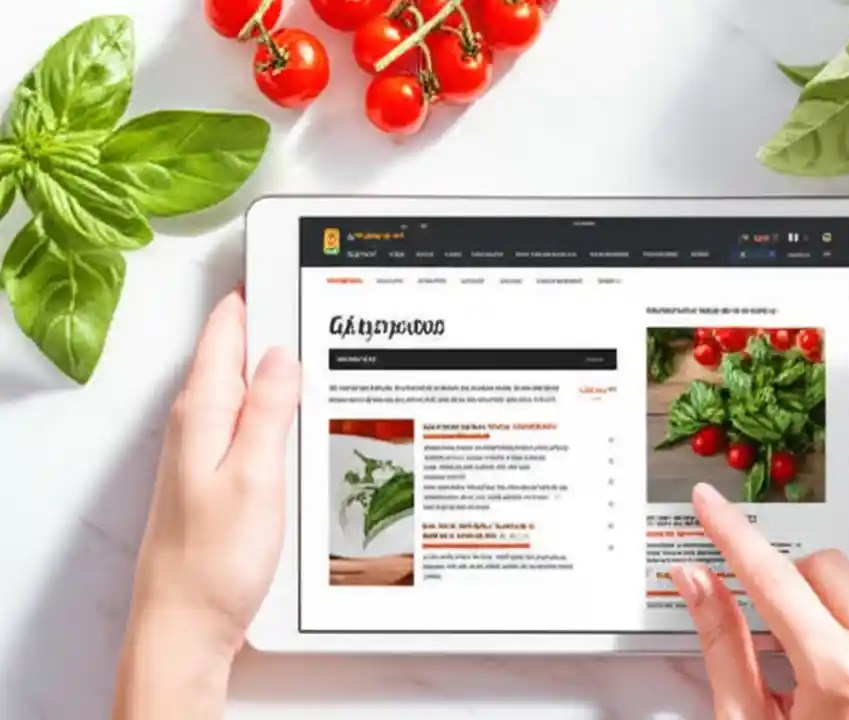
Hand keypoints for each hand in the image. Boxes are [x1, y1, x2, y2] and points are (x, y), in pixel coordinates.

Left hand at [114, 291, 298, 719]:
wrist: (186, 625)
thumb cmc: (213, 561)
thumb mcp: (255, 476)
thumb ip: (267, 410)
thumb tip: (283, 354)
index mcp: (202, 410)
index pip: (227, 329)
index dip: (258, 293)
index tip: (289, 263)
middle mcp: (196, 421)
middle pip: (235, 350)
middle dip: (272, 320)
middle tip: (314, 290)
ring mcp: (204, 446)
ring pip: (242, 383)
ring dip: (275, 362)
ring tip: (316, 337)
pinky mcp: (216, 472)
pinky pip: (246, 417)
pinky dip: (273, 402)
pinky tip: (297, 408)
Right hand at [671, 484, 848, 719]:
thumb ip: (724, 646)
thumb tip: (697, 583)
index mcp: (838, 676)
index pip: (770, 577)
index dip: (732, 534)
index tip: (712, 505)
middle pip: (821, 566)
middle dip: (793, 591)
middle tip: (787, 642)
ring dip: (841, 602)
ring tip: (833, 658)